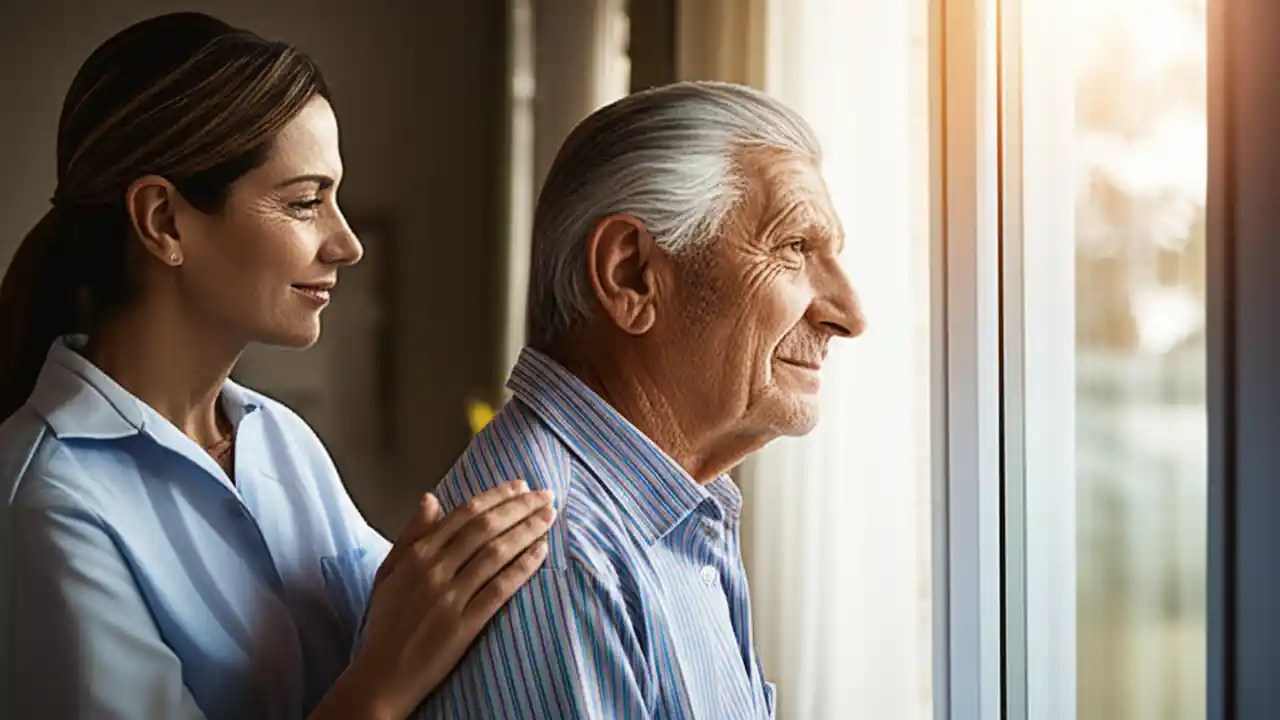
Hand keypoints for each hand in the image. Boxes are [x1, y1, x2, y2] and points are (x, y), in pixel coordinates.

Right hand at [315, 479, 555, 719]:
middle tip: (546, 496)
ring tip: (549, 518)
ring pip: (496, 553)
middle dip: (520, 507)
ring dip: (527, 531)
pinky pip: (500, 589)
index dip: (497, 496)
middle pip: (486, 528)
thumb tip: (430, 498)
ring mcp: (450, 597)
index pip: (465, 514)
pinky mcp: (464, 624)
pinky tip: (541, 553)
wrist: (382, 675)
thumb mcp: (388, 572)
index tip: (521, 485)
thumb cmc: (386, 623)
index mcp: (417, 555)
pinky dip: (523, 567)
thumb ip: (411, 534)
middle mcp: (434, 571)